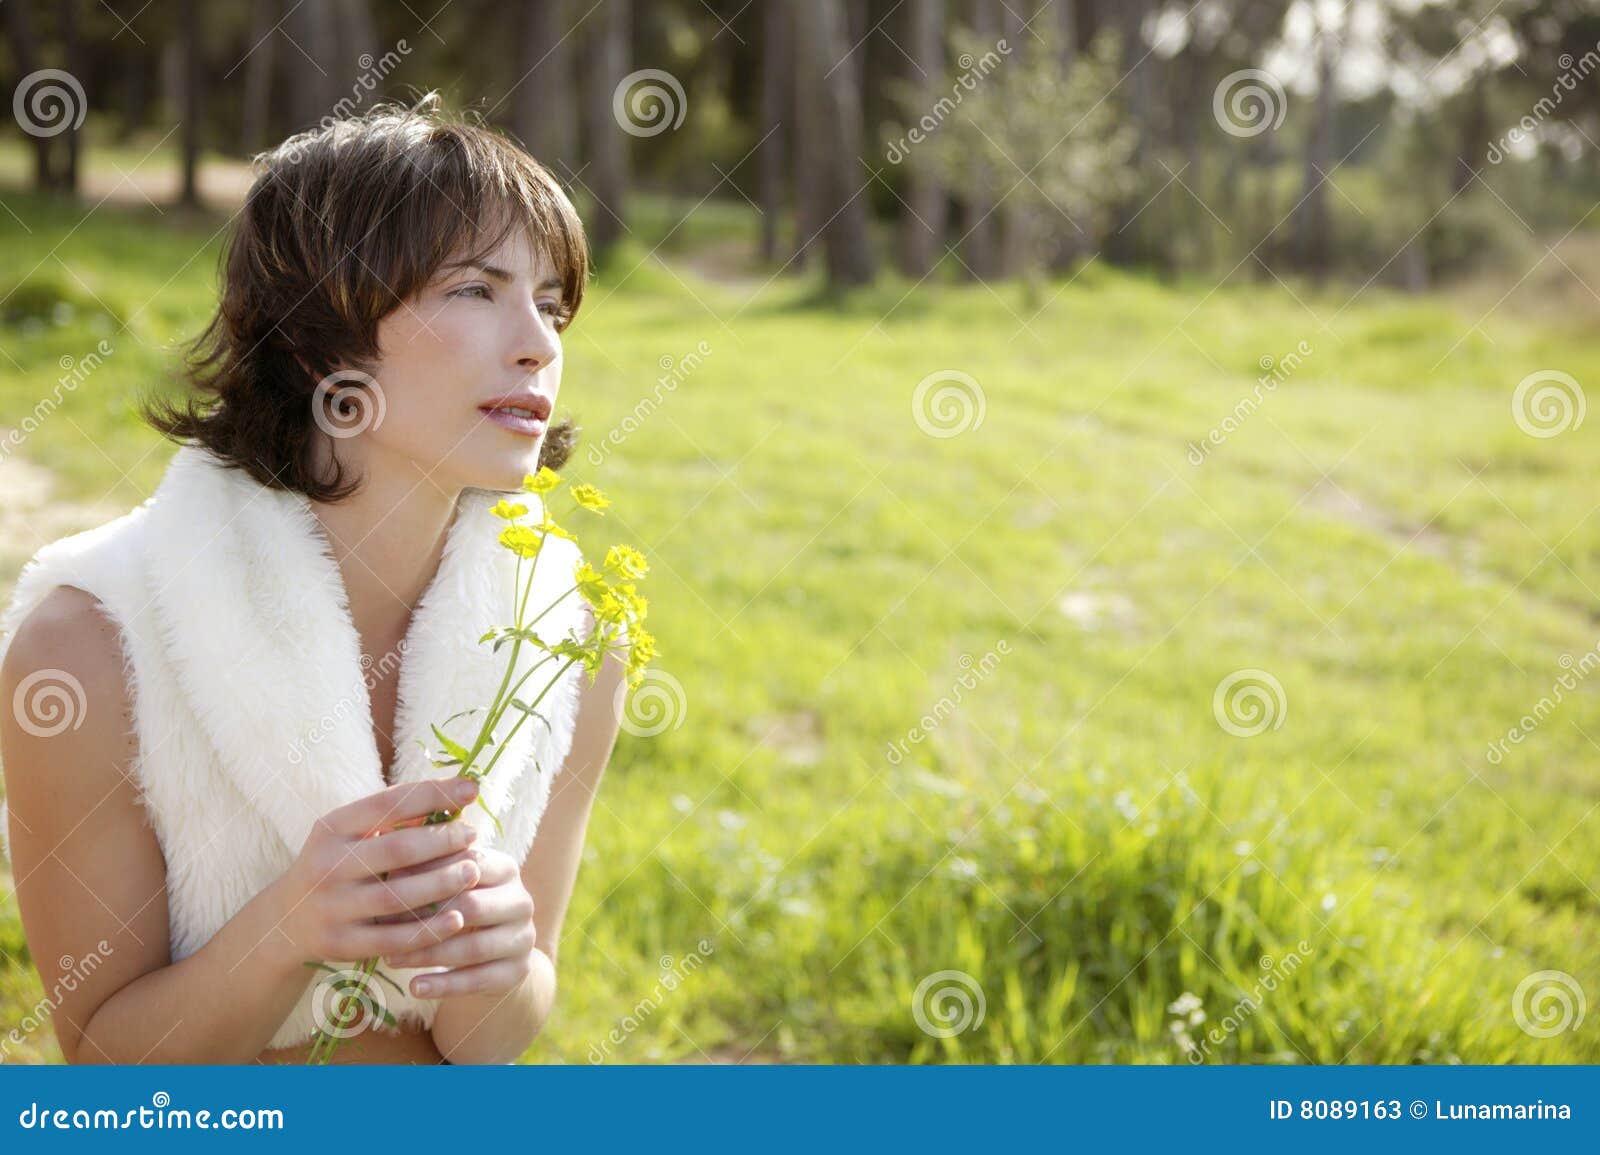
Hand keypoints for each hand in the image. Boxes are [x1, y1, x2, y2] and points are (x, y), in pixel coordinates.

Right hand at [274, 778, 483, 964]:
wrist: (288, 920)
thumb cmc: (340, 864)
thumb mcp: (353, 834)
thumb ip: (397, 817)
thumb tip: (458, 794)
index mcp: (332, 828)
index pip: (388, 804)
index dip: (433, 794)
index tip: (471, 788)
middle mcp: (327, 865)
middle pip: (395, 850)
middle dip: (441, 841)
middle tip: (474, 836)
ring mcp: (331, 907)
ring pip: (396, 897)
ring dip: (441, 884)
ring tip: (473, 871)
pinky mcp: (340, 943)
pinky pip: (392, 939)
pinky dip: (428, 930)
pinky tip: (457, 918)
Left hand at [378, 845, 537, 998]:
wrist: (495, 950)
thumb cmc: (459, 906)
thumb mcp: (450, 885)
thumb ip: (427, 873)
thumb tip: (391, 874)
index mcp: (506, 869)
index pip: (469, 866)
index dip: (429, 877)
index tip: (390, 888)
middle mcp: (521, 901)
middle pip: (473, 907)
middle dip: (426, 920)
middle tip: (386, 930)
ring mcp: (524, 937)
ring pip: (474, 948)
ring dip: (428, 955)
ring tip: (392, 960)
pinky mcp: (519, 970)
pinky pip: (478, 980)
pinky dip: (443, 985)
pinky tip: (415, 986)